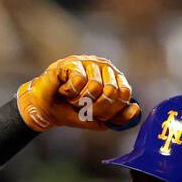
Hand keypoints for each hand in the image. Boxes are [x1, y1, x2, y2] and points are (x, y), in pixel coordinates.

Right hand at [16, 55, 139, 131]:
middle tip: (82, 105)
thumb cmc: (72, 112)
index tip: (96, 112)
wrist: (46, 110)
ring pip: (94, 86)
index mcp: (114, 78)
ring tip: (72, 97)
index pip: (124, 94)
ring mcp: (89, 62)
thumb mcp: (98, 120)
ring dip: (79, 100)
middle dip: (94, 106)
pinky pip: (80, 80)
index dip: (109, 109)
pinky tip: (64, 89)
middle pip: (110, 91)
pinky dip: (70, 91)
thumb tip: (136, 109)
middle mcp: (104, 67)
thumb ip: (118, 118)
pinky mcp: (72, 62)